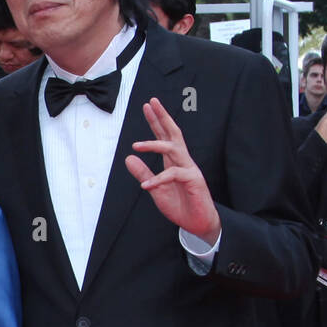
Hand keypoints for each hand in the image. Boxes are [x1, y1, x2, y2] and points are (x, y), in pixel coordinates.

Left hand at [125, 98, 220, 243]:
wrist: (197, 223)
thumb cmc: (180, 205)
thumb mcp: (155, 189)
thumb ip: (143, 173)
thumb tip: (129, 158)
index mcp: (174, 161)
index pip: (165, 136)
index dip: (157, 121)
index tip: (148, 106)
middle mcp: (183, 161)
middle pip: (173, 133)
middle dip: (162, 117)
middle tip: (151, 103)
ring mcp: (189, 169)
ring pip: (173, 149)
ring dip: (154, 145)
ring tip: (135, 145)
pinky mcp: (193, 181)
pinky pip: (173, 175)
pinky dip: (157, 179)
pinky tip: (145, 185)